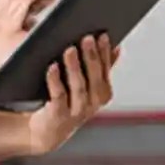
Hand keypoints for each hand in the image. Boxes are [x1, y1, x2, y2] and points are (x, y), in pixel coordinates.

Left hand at [27, 33, 119, 154]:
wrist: (47, 130)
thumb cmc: (67, 101)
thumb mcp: (87, 83)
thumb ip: (101, 67)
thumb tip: (116, 46)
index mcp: (102, 92)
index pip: (106, 69)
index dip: (105, 52)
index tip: (102, 34)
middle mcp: (92, 103)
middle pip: (95, 78)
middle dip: (92, 57)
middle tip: (87, 38)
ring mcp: (76, 112)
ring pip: (79, 87)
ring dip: (75, 68)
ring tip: (69, 50)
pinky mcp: (58, 116)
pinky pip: (59, 97)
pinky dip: (56, 81)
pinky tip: (52, 67)